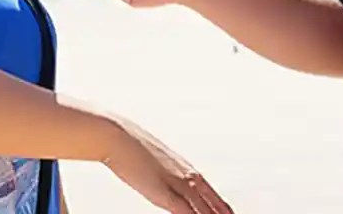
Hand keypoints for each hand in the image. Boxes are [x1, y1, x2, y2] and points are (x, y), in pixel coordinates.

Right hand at [102, 116, 233, 213]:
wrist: (117, 136)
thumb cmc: (132, 148)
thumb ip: (167, 178)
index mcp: (188, 171)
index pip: (216, 198)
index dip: (225, 211)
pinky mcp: (164, 192)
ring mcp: (177, 184)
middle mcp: (188, 176)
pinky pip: (185, 211)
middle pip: (216, 205)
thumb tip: (170, 188)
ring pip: (205, 210)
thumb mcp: (156, 165)